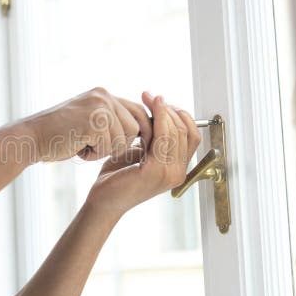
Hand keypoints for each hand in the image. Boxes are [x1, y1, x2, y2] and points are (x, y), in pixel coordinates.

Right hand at [21, 87, 151, 162]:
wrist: (31, 138)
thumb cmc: (58, 136)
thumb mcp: (87, 121)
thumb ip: (109, 119)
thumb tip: (140, 129)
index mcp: (103, 94)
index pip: (138, 111)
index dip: (143, 130)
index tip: (141, 145)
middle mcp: (103, 96)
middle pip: (135, 127)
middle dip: (119, 144)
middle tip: (93, 145)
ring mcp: (99, 107)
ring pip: (123, 140)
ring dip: (104, 150)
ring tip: (82, 145)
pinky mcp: (94, 121)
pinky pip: (109, 147)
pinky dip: (93, 154)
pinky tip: (77, 147)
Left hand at [85, 91, 201, 216]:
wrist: (103, 199)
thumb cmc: (117, 176)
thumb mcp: (141, 152)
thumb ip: (154, 138)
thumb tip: (159, 111)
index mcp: (178, 169)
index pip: (192, 135)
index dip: (180, 115)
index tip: (161, 102)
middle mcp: (178, 173)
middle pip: (186, 130)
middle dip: (169, 108)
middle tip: (151, 96)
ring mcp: (169, 173)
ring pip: (175, 131)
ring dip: (162, 111)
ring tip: (147, 98)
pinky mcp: (156, 171)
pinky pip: (162, 138)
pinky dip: (156, 120)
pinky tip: (145, 112)